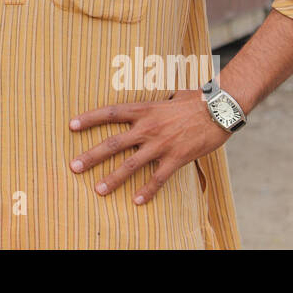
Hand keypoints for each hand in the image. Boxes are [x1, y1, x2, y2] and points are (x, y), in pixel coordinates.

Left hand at [66, 89, 229, 204]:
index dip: (89, 118)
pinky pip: (158, 178)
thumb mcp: (170, 94)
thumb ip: (154, 99)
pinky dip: (147, 191)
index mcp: (144, 109)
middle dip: (91, 155)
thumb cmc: (196, 99)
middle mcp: (148, 127)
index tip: (71, 125)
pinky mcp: (176, 158)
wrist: (221, 109)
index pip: (110, 113)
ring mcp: (161, 144)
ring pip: (131, 164)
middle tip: (74, 166)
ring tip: (98, 190)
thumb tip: (148, 90)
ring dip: (113, 178)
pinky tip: (137, 201)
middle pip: (113, 143)